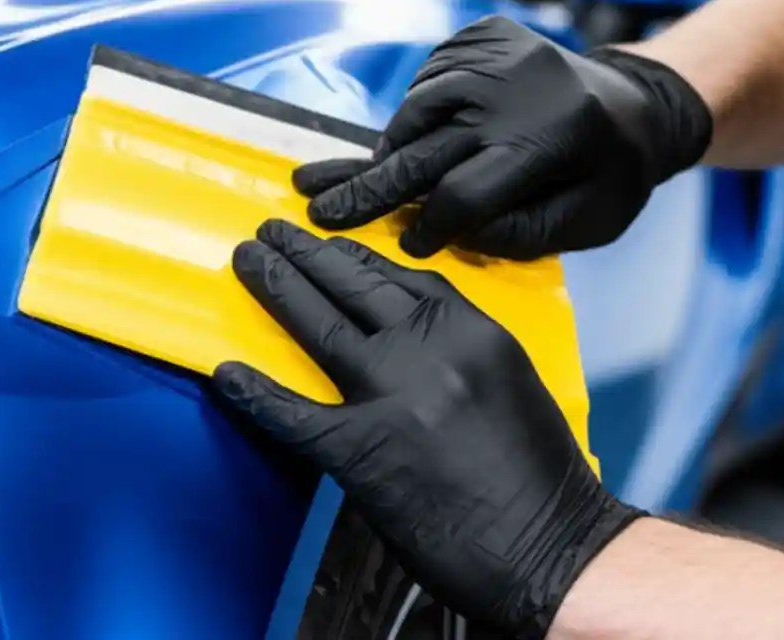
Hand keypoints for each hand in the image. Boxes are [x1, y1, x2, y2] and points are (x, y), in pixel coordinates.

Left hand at [212, 220, 641, 637]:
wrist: (554, 551)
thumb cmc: (541, 479)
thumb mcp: (510, 382)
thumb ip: (456, 348)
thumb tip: (398, 331)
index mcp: (473, 331)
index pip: (400, 275)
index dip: (352, 254)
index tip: (325, 241)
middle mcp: (431, 350)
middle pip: (352, 285)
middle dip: (304, 254)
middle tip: (268, 232)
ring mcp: (392, 397)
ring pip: (319, 326)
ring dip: (276, 288)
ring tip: (247, 262)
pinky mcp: (359, 451)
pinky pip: (292, 413)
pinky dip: (255, 392)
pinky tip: (229, 374)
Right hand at [294, 16, 712, 258]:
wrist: (638, 101)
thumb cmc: (612, 175)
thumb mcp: (587, 222)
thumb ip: (518, 233)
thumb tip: (449, 232)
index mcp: (551, 140)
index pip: (466, 192)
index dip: (431, 226)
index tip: (409, 246)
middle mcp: (518, 88)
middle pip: (426, 149)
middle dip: (368, 187)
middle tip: (317, 210)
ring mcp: (497, 53)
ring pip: (417, 109)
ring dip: (388, 149)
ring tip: (354, 177)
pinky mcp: (484, 34)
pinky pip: (429, 80)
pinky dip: (415, 112)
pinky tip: (410, 138)